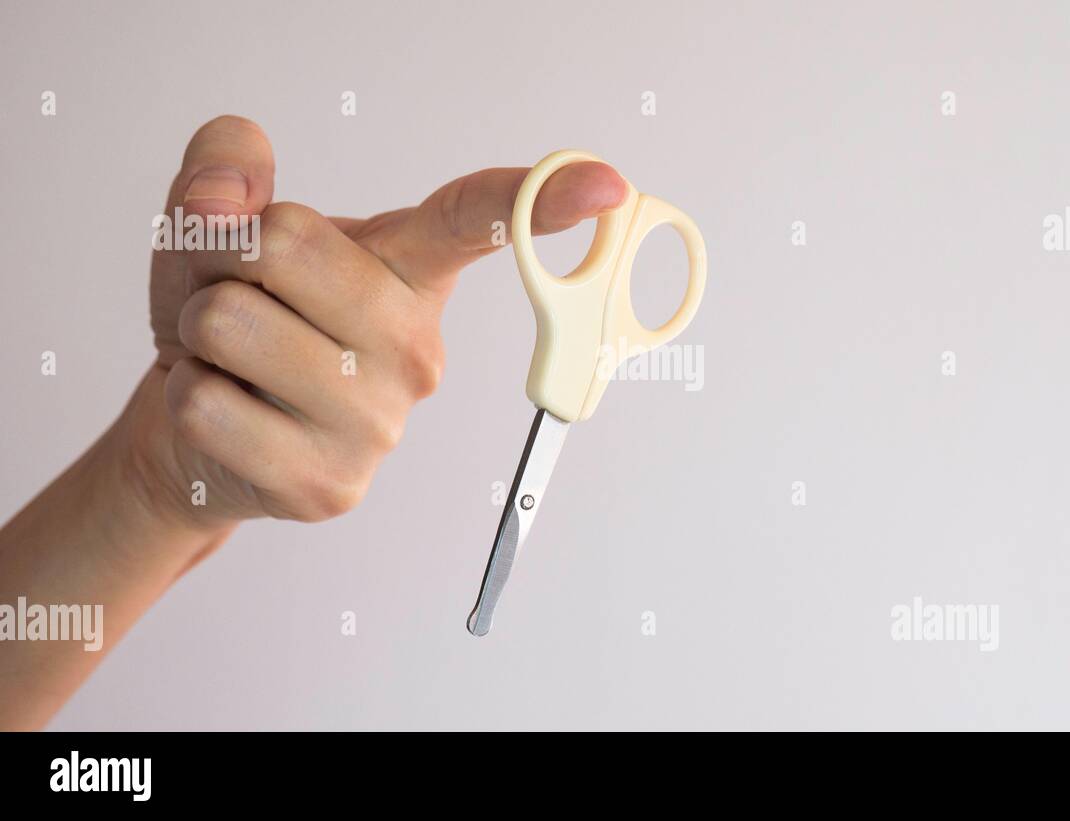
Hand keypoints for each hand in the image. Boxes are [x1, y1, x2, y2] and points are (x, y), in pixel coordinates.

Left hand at [131, 115, 625, 526]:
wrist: (198, 425)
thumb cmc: (231, 316)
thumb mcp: (215, 225)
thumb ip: (221, 174)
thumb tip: (223, 205)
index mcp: (410, 272)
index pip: (477, 222)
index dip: (541, 199)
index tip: (604, 184)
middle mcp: (416, 345)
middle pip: (281, 242)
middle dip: (218, 256)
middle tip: (238, 297)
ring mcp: (383, 421)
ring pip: (230, 321)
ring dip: (193, 329)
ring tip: (232, 359)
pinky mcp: (334, 485)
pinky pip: (207, 404)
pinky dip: (186, 398)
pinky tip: (231, 415)